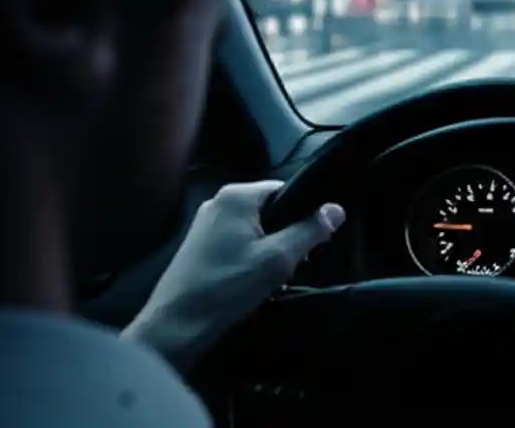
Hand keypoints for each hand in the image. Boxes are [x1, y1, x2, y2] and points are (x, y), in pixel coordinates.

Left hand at [122, 180, 344, 370]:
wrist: (177, 325)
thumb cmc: (228, 286)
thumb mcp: (278, 259)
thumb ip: (309, 231)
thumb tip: (337, 209)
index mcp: (237, 195)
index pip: (286, 190)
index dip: (305, 213)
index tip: (315, 241)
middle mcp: (219, 201)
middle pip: (270, 209)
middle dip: (287, 235)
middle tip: (296, 264)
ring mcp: (206, 223)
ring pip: (255, 228)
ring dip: (270, 249)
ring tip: (275, 276)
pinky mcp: (200, 244)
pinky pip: (238, 241)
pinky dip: (252, 256)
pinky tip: (254, 280)